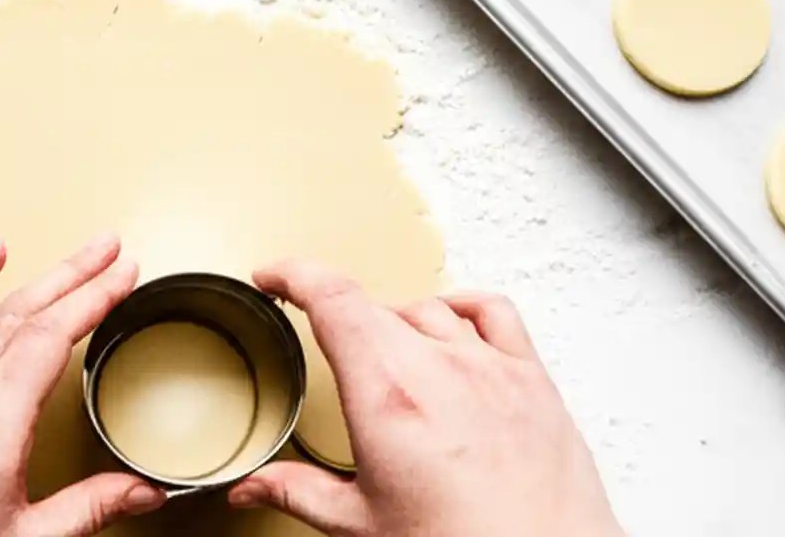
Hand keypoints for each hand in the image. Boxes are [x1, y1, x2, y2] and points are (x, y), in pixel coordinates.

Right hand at [229, 261, 622, 536]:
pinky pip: (493, 313)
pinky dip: (463, 308)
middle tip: (321, 338)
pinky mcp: (532, 379)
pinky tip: (453, 326)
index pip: (332, 298)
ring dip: (395, 320)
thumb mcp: (362, 524)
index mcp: (386, 392)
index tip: (274, 276)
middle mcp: (438, 365)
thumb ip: (299, 492)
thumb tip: (252, 486)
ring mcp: (490, 366)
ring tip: (382, 349)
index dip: (295, 274)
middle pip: (375, 307)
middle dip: (338, 315)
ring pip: (428, 309)